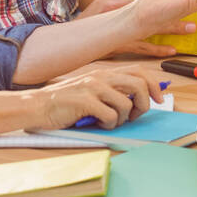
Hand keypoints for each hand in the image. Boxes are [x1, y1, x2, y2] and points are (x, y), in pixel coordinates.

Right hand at [24, 66, 165, 130]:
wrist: (37, 106)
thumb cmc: (66, 102)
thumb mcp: (92, 90)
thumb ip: (112, 91)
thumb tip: (138, 99)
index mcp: (104, 72)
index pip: (139, 71)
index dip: (153, 85)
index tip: (159, 99)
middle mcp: (101, 76)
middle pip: (139, 85)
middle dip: (144, 104)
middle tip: (136, 115)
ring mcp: (93, 88)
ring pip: (127, 103)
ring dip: (123, 118)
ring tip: (111, 122)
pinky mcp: (85, 102)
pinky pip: (111, 116)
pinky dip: (109, 125)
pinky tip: (99, 124)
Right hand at [76, 0, 184, 56]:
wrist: (79, 36)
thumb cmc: (97, 14)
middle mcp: (117, 8)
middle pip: (148, 1)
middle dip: (170, 1)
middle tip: (191, 1)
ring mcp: (119, 27)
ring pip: (150, 26)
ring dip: (172, 27)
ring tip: (192, 27)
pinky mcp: (121, 43)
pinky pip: (143, 46)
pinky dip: (158, 49)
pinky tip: (172, 49)